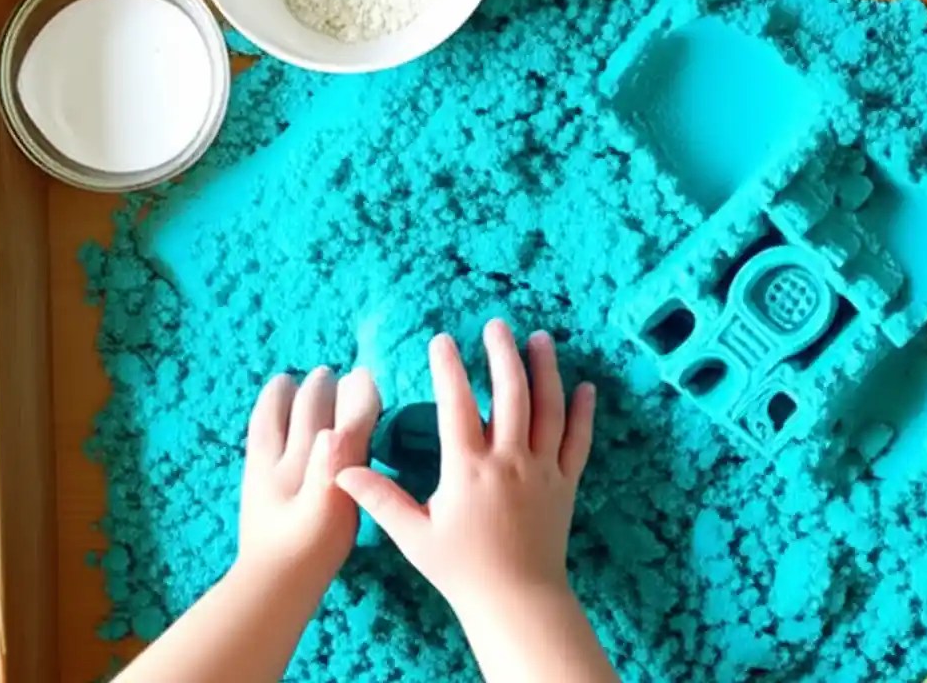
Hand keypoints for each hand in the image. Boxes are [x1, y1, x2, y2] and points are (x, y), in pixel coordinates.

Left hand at [238, 366, 381, 582]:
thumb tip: (349, 400)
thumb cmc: (310, 546)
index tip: (365, 375)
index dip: (353, 394)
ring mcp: (265, 473)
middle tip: (326, 373)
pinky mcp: (254, 489)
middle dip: (316, 390)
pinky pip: (258, 444)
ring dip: (282, 400)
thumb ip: (342, 450)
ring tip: (286, 382)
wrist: (272, 585)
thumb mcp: (334, 499)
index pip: (336, 416)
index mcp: (309, 459)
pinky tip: (267, 427)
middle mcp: (284, 458)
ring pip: (272, 424)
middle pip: (301, 413)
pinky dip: (264, 424)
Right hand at [336, 319, 596, 614]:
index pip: (457, 405)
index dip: (449, 368)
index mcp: (468, 469)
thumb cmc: (460, 570)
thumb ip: (380, 498)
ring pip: (548, 408)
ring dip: (545, 370)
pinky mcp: (566, 483)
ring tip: (540, 339)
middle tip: (496, 325)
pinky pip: (578, 441)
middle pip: (510, 393)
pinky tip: (585, 387)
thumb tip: (341, 469)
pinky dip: (583, 412)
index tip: (442, 340)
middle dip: (503, 354)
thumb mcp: (413, 535)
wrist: (516, 599)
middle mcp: (509, 460)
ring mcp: (542, 470)